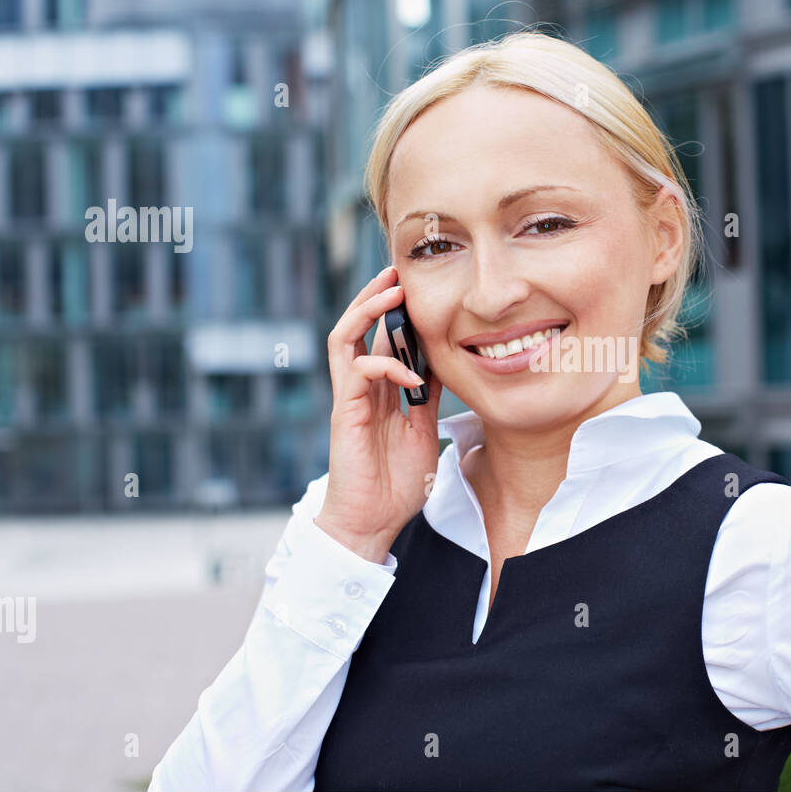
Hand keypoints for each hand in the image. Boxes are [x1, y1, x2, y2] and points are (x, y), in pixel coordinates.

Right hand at [314, 265, 442, 560]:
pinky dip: (386, 364)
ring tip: (392, 290)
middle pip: (358, 325)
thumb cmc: (396, 484)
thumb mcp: (424, 431)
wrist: (371, 522)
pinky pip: (357, 371)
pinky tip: (413, 374)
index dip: (398, 309)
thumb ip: (428, 398)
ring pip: (345, 336)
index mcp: (379, 389)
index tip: (421, 285)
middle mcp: (360, 387)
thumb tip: (444, 365)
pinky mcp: (346, 412)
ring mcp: (350, 397)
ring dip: (367, 309)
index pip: (384, 335)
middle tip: (399, 269)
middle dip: (376, 293)